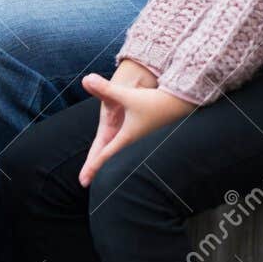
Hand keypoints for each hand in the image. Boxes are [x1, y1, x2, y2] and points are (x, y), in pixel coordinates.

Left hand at [78, 70, 195, 186]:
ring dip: (109, 165)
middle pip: (112, 160)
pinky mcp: (147, 139)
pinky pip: (129, 153)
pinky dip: (120, 158)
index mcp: (127, 137)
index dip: (93, 166)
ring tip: (95, 176)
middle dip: (97, 170)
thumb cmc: (152, 101)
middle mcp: (133, 143)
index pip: (105, 155)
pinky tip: (119, 159)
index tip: (83, 181)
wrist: (179, 103)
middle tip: (82, 182)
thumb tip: (85, 79)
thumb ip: (106, 89)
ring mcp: (141, 143)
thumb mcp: (127, 95)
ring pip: (121, 158)